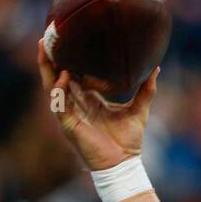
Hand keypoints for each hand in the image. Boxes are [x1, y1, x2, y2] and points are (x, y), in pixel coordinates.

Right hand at [37, 39, 158, 170]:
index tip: (66, 38)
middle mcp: (76, 105)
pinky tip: (64, 77)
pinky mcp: (70, 126)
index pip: (72, 75)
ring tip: (44, 49)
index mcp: (88, 100)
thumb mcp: (138, 109)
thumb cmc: (128, 141)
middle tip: (46, 37)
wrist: (124, 164)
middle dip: (49, 59)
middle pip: (57, 77)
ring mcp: (70, 115)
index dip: (66, 59)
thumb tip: (156, 68)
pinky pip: (60, 106)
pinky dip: (60, 91)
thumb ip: (146, 90)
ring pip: (52, 88)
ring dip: (48, 69)